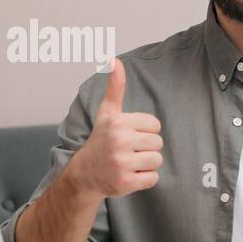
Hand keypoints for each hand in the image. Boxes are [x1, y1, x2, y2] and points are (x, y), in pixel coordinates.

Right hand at [68, 57, 163, 198]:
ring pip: (157, 160)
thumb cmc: (101, 140)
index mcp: (118, 122)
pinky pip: (153, 178)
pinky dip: (144, 179)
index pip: (155, 125)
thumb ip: (115, 87)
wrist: (84, 174)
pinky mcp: (125, 182)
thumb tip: (114, 59)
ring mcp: (122, 163)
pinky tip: (129, 175)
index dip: (145, 131)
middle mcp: (119, 141)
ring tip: (129, 163)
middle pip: (157, 143)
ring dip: (146, 164)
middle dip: (146, 148)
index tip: (129, 136)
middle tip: (128, 151)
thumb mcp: (107, 113)